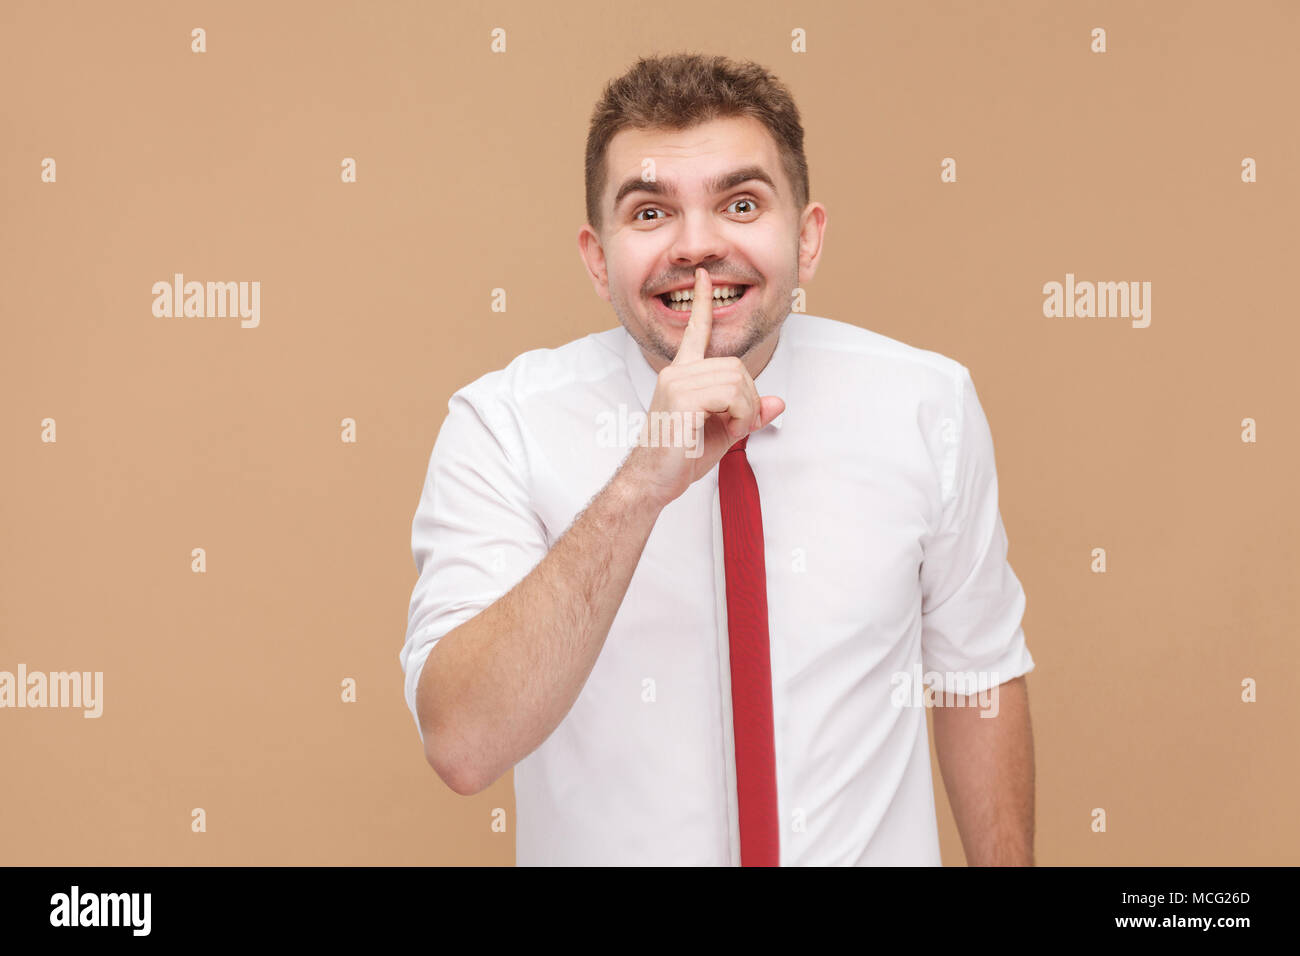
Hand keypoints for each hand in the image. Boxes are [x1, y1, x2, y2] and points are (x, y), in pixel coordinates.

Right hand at [622, 267, 784, 507]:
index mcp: (681, 374)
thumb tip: (779, 402)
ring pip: (737, 380)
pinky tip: (729, 430)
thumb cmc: (681, 457)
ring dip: (746, 410)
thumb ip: (750, 414)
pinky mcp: (682, 397)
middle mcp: (677, 372)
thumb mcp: (724, 432)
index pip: (695, 333)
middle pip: (736, 365)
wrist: (653, 481)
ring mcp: (677, 382)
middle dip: (749, 398)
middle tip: (739, 425)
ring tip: (732, 430)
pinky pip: (732, 394)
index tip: (704, 278)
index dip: (702, 304)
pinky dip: (741, 416)